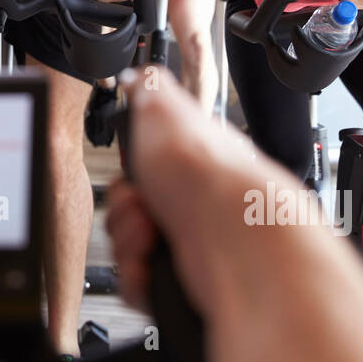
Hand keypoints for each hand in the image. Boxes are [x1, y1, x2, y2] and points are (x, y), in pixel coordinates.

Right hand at [105, 68, 242, 319]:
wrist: (237, 239)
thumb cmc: (212, 176)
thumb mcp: (168, 106)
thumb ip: (149, 88)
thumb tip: (137, 76)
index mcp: (196, 162)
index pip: (145, 168)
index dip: (130, 172)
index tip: (132, 169)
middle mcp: (196, 203)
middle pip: (132, 209)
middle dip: (124, 210)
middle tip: (141, 206)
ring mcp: (193, 244)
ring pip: (131, 247)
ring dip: (127, 243)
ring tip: (149, 236)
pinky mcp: (186, 284)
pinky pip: (141, 285)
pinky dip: (138, 279)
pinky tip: (152, 267)